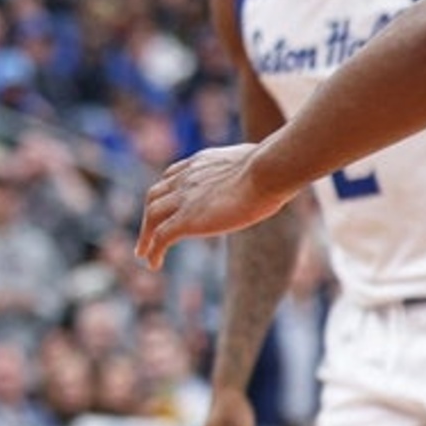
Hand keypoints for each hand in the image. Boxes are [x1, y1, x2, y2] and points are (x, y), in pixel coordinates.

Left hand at [136, 143, 286, 264]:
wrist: (267, 172)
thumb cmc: (274, 166)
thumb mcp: (260, 161)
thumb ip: (257, 167)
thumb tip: (281, 170)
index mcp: (201, 163)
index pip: (172, 175)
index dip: (166, 190)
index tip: (166, 202)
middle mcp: (186, 178)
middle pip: (155, 196)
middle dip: (149, 214)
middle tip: (147, 232)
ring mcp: (183, 199)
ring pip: (152, 217)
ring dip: (146, 235)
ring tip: (143, 253)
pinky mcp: (187, 219)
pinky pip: (161, 237)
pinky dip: (153, 250)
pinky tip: (153, 263)